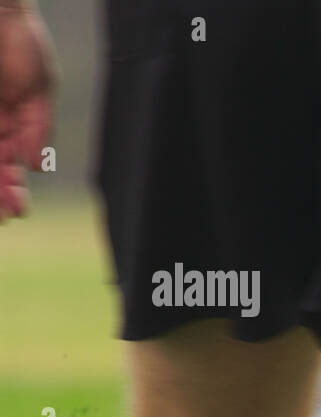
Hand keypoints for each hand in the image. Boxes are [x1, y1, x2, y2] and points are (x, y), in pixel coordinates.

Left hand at [0, 0, 55, 220]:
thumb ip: (39, 129)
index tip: (19, 211)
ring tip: (0, 208)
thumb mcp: (40, 89)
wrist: (2, 10)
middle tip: (6, 216)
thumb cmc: (21, 41)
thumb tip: (37, 166)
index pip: (6, 165)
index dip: (11, 190)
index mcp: (7, 123)